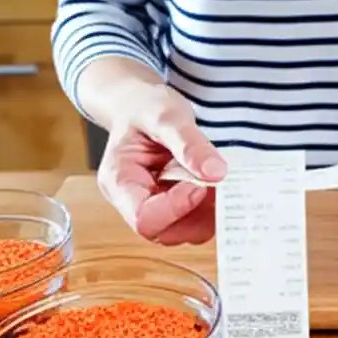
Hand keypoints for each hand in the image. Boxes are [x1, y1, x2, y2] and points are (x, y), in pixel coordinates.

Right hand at [96, 84, 225, 244]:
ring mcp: (151, 208)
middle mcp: (130, 202)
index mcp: (119, 181)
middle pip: (164, 232)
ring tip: (218, 183)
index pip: (144, 218)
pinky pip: (192, 223)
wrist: (139, 105)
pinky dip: (210, 211)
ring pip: (182, 233)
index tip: (201, 183)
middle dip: (195, 213)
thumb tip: (216, 172)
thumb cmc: (144, 107)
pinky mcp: (169, 209)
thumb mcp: (166, 114)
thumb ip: (189, 143)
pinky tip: (216, 186)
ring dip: (206, 215)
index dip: (177, 208)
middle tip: (218, 184)